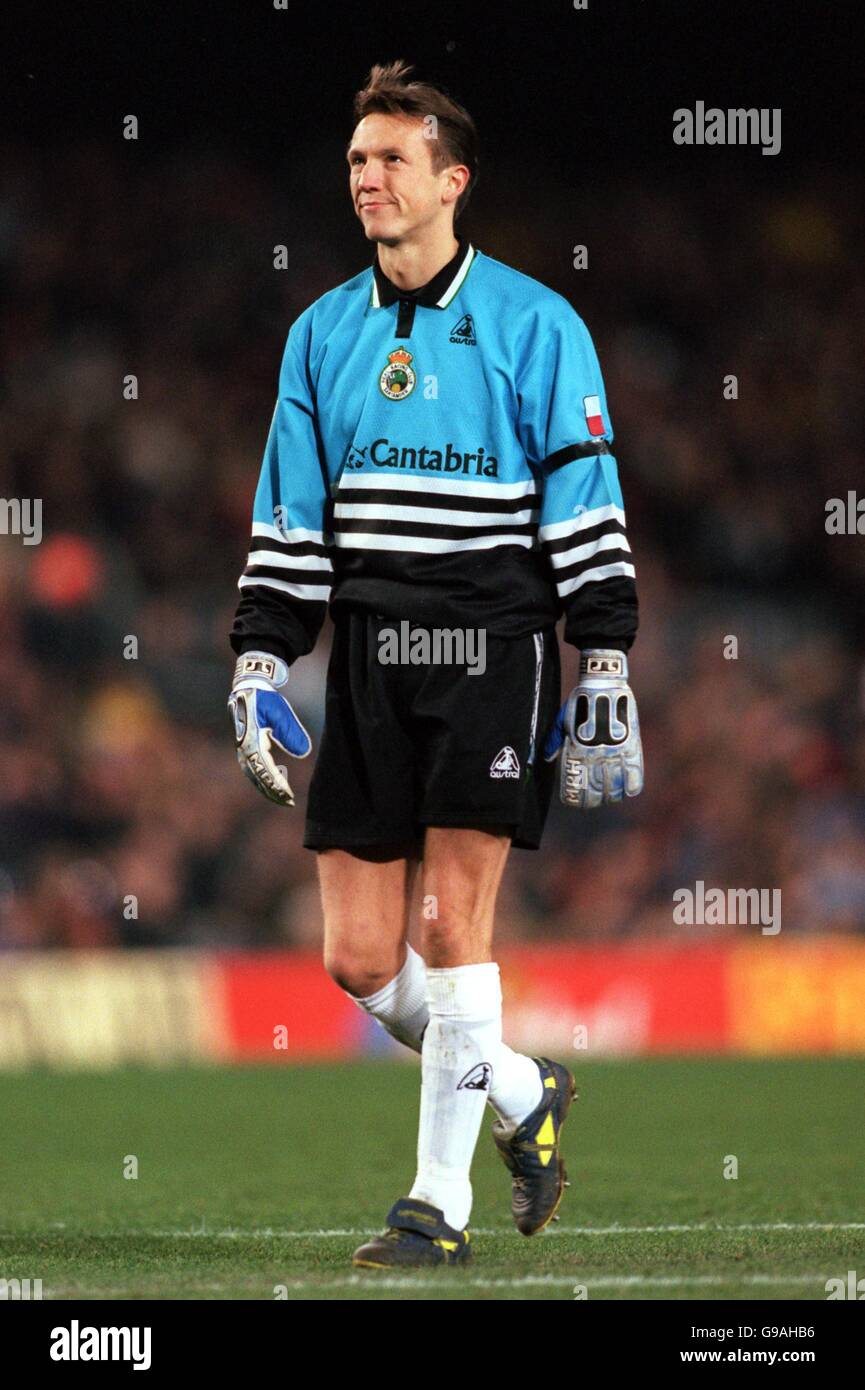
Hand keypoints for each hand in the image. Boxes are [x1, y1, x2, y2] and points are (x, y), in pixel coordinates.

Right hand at [228, 651, 311, 806]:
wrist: (248, 688)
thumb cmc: (265, 699)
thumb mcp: (281, 713)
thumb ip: (291, 732)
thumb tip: (303, 753)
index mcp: (251, 742)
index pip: (265, 770)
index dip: (277, 785)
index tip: (289, 795)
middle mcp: (244, 748)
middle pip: (258, 777)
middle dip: (272, 791)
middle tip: (289, 802)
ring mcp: (242, 749)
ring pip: (254, 775)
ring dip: (267, 788)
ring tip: (283, 797)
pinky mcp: (245, 747)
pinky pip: (253, 768)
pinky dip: (263, 779)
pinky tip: (276, 782)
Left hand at [543, 649, 642, 808]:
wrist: (604, 684)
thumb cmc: (580, 702)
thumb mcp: (562, 720)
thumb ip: (554, 740)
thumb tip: (548, 758)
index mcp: (577, 749)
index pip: (576, 783)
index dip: (576, 797)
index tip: (575, 803)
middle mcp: (596, 753)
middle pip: (597, 788)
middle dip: (594, 800)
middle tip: (592, 803)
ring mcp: (615, 750)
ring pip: (616, 784)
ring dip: (613, 795)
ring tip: (611, 798)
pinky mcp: (632, 744)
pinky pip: (635, 771)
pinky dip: (633, 784)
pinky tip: (629, 792)